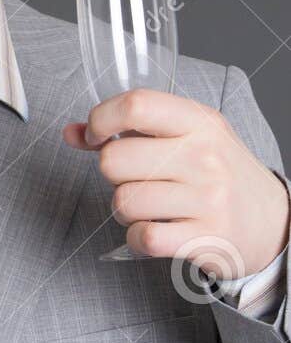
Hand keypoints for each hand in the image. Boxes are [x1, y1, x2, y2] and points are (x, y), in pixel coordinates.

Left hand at [63, 87, 290, 278]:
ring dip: (124, 210)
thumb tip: (72, 133)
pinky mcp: (205, 237)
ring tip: (148, 207)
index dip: (100, 120)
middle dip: (112, 174)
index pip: (136, 104)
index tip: (96, 136)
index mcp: (199, 121)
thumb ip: (128, 131)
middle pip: (115, 160)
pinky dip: (137, 238)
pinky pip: (143, 236)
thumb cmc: (218, 175)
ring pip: (124, 201)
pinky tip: (153, 231)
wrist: (272, 222)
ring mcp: (208, 198)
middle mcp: (204, 155)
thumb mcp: (185, 139)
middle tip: (134, 179)